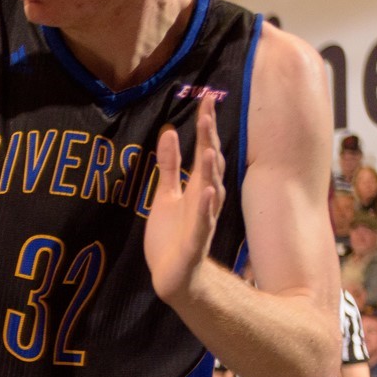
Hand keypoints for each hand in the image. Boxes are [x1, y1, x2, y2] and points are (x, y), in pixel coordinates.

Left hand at [146, 98, 224, 306]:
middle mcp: (204, 199)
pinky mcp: (195, 241)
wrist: (173, 276)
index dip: (204, 126)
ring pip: (210, 190)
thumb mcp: (165, 195)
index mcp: (197, 187)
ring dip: (210, 169)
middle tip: (208, 112)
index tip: (206, 99)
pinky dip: (206, 206)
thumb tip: (167, 133)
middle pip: (209, 164)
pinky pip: (203, 222)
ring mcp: (202, 219)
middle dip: (209, 139)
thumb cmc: (172, 236)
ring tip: (211, 147)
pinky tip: (209, 191)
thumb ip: (168, 166)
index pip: (203, 151)